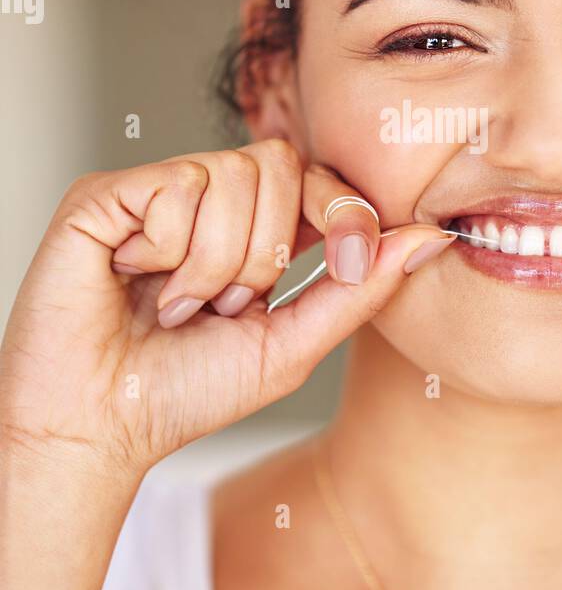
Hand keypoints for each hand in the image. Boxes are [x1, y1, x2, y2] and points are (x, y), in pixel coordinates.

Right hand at [0, 142, 451, 477]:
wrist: (100, 428)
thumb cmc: (185, 391)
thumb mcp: (293, 343)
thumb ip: (360, 287)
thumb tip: (433, 237)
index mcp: (252, 227)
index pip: (316, 175)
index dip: (343, 206)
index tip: (348, 261)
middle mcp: (204, 197)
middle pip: (280, 161)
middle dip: (270, 249)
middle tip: (228, 305)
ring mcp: (155, 190)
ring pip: (231, 175)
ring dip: (217, 264)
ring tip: (176, 305)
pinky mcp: (105, 194)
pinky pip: (175, 187)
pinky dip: (169, 253)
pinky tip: (136, 281)